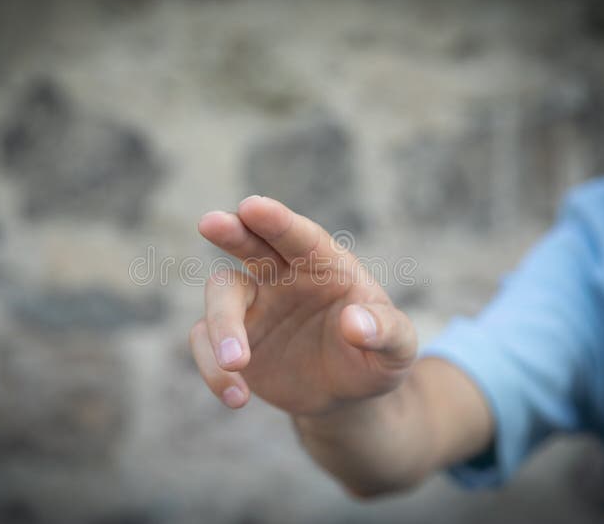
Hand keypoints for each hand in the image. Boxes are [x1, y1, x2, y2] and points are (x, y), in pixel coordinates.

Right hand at [189, 196, 417, 415]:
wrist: (347, 395)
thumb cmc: (376, 358)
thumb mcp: (397, 350)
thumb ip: (386, 333)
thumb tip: (355, 323)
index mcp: (326, 265)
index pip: (301, 237)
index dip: (277, 221)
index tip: (252, 207)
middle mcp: (283, 276)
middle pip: (250, 244)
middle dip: (231, 231)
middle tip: (211, 223)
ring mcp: (254, 305)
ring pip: (221, 295)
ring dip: (222, 326)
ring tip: (237, 364)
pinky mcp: (233, 338)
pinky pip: (206, 343)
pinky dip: (213, 369)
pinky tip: (238, 397)